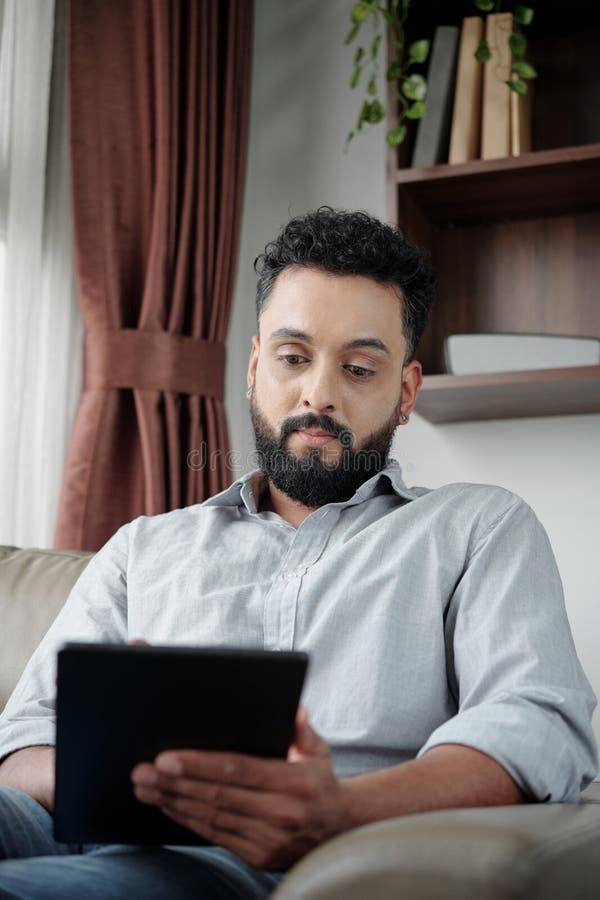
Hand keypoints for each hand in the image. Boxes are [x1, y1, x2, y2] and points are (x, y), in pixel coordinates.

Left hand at [131, 706, 350, 869]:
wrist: (340, 831)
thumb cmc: (320, 781)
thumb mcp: (319, 750)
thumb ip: (303, 729)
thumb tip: (294, 709)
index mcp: (295, 781)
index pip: (237, 769)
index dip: (199, 764)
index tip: (166, 758)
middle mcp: (281, 813)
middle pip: (217, 794)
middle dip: (175, 782)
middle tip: (142, 771)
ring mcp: (269, 839)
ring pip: (211, 816)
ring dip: (173, 801)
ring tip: (144, 787)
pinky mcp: (258, 856)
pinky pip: (215, 835)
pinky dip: (187, 819)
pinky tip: (168, 805)